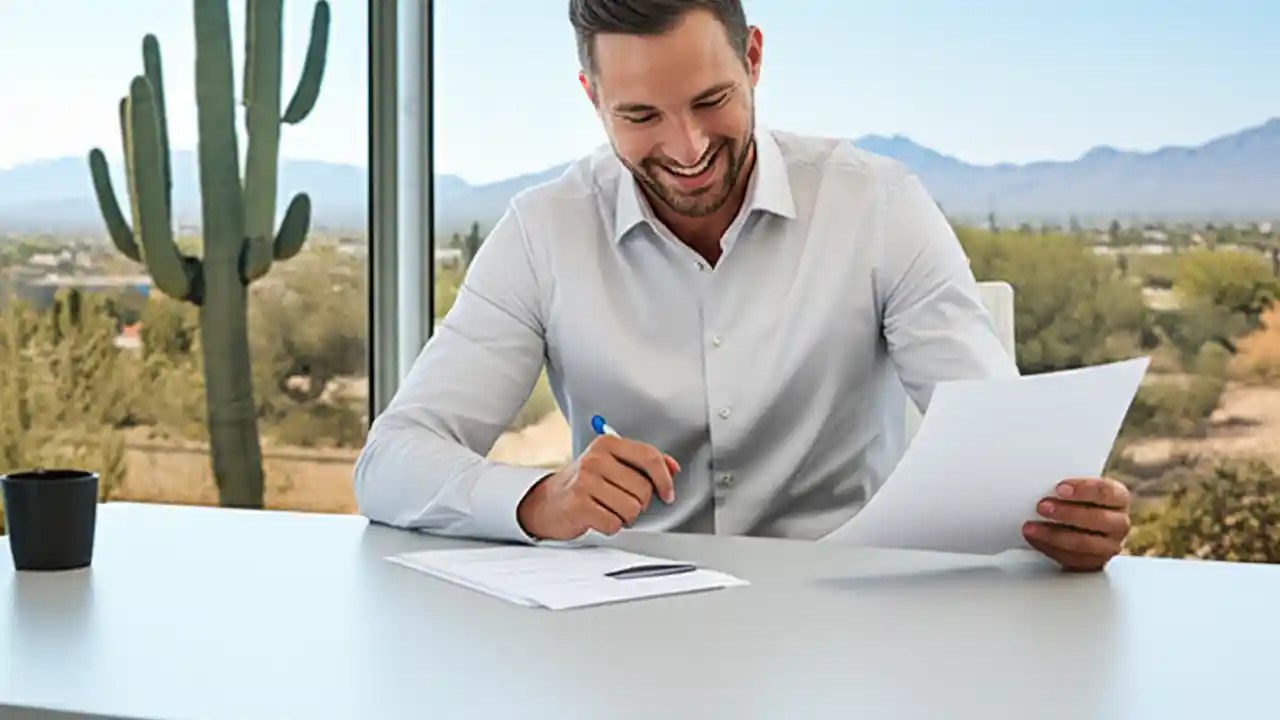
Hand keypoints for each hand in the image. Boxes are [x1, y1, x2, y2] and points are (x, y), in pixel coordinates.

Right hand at [516, 435, 679, 540]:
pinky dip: (611, 527)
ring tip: (609, 510)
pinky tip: (599, 518)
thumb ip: (642, 464)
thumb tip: (672, 468)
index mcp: (606, 444)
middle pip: (643, 488)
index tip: (668, 494)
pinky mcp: (577, 505)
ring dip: (625, 517)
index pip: (648, 457)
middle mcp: (595, 459)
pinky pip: (614, 523)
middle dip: (639, 503)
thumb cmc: (583, 484)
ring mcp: (584, 481)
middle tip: (623, 503)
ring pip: (631, 509)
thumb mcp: (611, 465)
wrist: (546, 502)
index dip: (664, 479)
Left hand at [1023, 477, 1130, 571]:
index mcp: (1119, 498)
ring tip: (1031, 527)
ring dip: (1054, 535)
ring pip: (1084, 543)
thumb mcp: (1076, 489)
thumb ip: (1067, 487)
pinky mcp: (1094, 563)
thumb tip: (1040, 482)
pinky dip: (1050, 548)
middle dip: (1067, 513)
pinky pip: (1072, 559)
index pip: (1107, 492)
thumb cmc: (1077, 501)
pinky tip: (1035, 539)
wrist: (1079, 525)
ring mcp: (1109, 546)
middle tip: (1042, 507)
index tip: (1059, 488)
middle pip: (1098, 519)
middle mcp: (1119, 523)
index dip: (1084, 489)